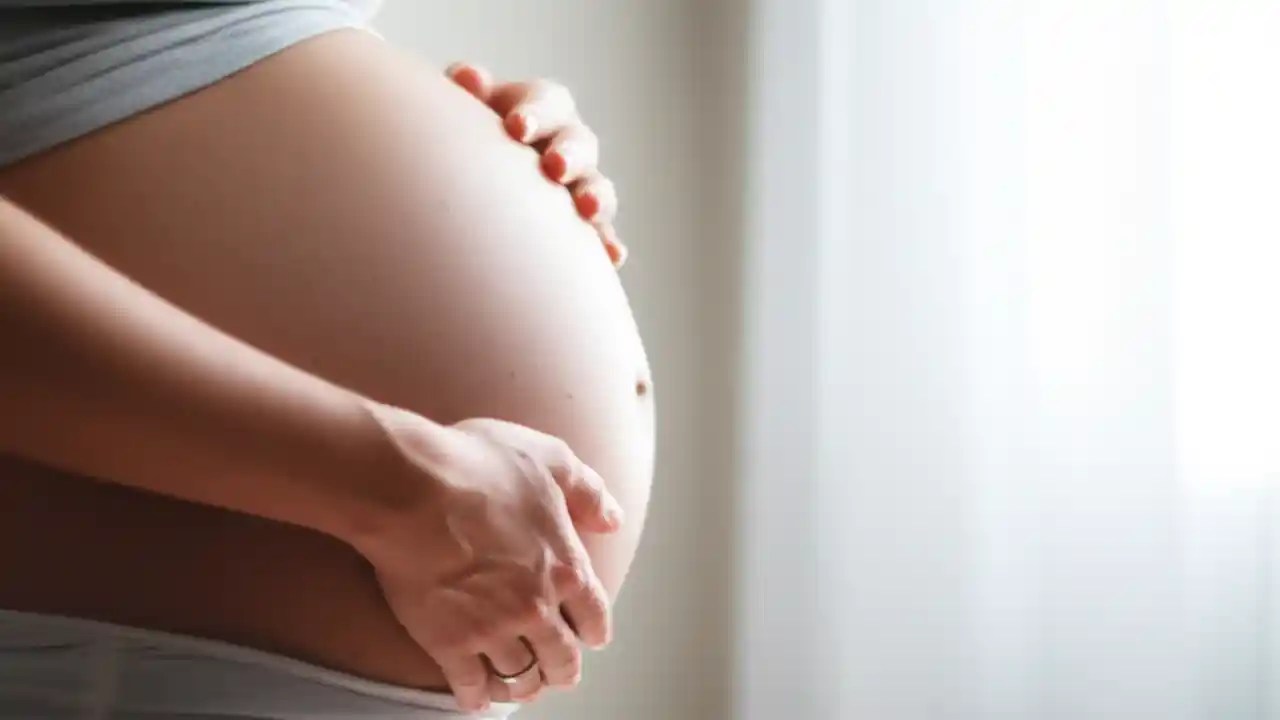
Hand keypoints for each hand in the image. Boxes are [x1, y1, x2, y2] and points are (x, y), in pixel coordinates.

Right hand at [352, 404, 622, 712]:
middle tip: (559, 672)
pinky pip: (469, 684)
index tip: (590, 637)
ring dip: (525, 684)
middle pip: (561, 657)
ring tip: (522, 685)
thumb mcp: (549, 458)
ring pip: (519, 676)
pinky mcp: (447, 642)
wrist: (411, 487)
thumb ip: (586, 490)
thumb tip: (611, 519)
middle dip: (563, 668)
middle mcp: (535, 607)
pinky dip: (476, 696)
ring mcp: (491, 629)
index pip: (594, 616)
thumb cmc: (476, 465)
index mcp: (565, 566)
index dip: (594, 630)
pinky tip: (476, 697)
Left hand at [446, 62, 627, 268]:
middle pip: (580, 143)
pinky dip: (608, 242)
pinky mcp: (584, 226)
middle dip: (570, 154)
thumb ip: (467, 91)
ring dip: (597, 196)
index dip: (536, 113)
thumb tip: (468, 78)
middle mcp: (569, 144)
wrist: (475, 183)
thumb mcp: (464, 109)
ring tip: (587, 209)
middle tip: (555, 168)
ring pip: (598, 187)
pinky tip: (613, 255)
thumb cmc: (469, 136)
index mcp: (543, 109)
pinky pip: (601, 234)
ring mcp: (580, 185)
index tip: (516, 127)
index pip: (548, 102)